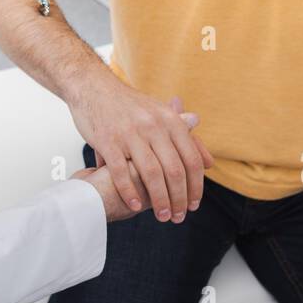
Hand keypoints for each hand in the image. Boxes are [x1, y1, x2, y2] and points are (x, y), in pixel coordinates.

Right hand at [69, 75, 212, 224]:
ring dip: (158, 200)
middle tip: (179, 216)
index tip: (195, 203)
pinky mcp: (108, 140)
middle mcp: (153, 125)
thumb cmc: (128, 105)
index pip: (191, 159)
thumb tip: (209, 162)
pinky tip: (135, 205)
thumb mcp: (161, 114)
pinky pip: (121, 172)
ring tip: (162, 215)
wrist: (93, 86)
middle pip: (174, 170)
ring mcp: (130, 133)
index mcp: (169, 119)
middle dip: (179, 198)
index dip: (195, 185)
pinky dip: (130, 192)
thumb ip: (187, 140)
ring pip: (151, 174)